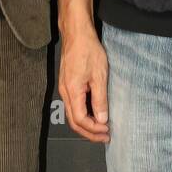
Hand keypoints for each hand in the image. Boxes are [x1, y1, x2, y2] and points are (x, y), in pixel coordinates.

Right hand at [58, 22, 109, 141]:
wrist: (76, 34)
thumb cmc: (87, 50)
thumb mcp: (99, 76)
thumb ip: (100, 99)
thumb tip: (102, 118)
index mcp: (72, 92)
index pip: (80, 120)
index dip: (94, 129)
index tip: (107, 131)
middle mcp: (65, 92)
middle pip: (74, 121)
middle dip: (89, 132)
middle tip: (104, 137)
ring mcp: (65, 88)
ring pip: (72, 114)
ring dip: (86, 124)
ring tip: (101, 128)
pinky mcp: (68, 84)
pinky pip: (73, 105)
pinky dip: (83, 114)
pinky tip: (94, 114)